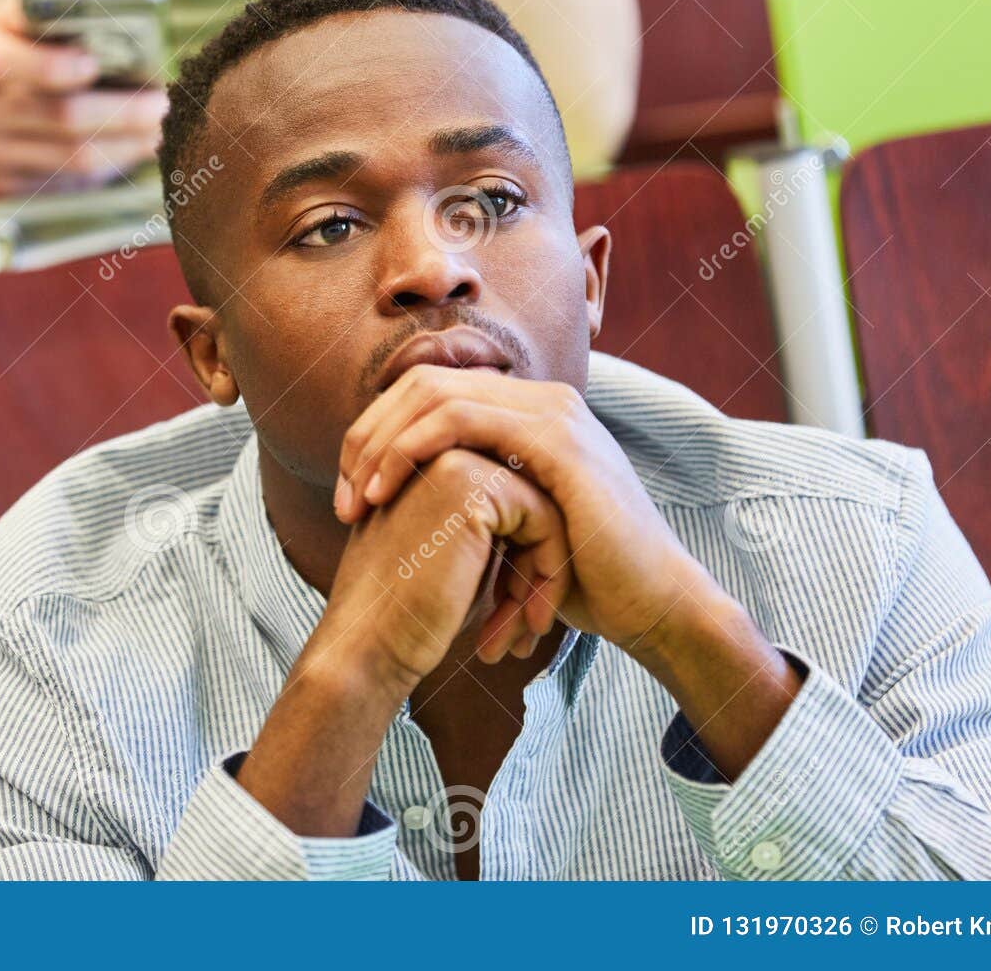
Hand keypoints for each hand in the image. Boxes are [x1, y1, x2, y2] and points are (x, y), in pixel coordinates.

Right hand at [0, 0, 166, 195]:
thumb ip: (45, 14)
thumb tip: (121, 33)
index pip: (5, 63)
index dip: (53, 67)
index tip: (94, 63)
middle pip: (60, 118)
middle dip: (123, 112)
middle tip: (163, 103)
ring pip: (73, 159)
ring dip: (128, 144)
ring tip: (159, 128)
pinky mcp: (3, 192)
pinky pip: (68, 183)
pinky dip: (109, 167)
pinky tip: (133, 149)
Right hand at [303, 448, 574, 704]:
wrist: (366, 647)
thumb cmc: (408, 618)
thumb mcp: (455, 562)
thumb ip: (493, 532)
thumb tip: (546, 533)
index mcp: (432, 466)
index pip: (513, 504)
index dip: (523, 563)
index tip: (513, 618)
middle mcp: (440, 451)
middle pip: (532, 504)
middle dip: (535, 572)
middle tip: (525, 632)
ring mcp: (454, 459)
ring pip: (545, 512)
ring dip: (545, 580)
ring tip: (524, 635)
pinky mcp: (472, 485)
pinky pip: (546, 521)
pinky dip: (549, 577)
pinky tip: (530, 625)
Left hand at [334, 365, 718, 657]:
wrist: (651, 606)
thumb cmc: (584, 579)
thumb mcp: (514, 528)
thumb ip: (474, 498)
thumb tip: (410, 501)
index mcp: (528, 414)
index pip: (430, 394)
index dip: (377, 435)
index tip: (346, 493)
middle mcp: (540, 400)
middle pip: (423, 384)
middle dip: (367, 437)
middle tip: (340, 497)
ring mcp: (552, 412)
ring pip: (434, 395)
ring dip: (381, 445)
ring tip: (355, 500)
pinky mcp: (557, 439)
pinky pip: (461, 420)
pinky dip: (410, 451)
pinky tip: (385, 492)